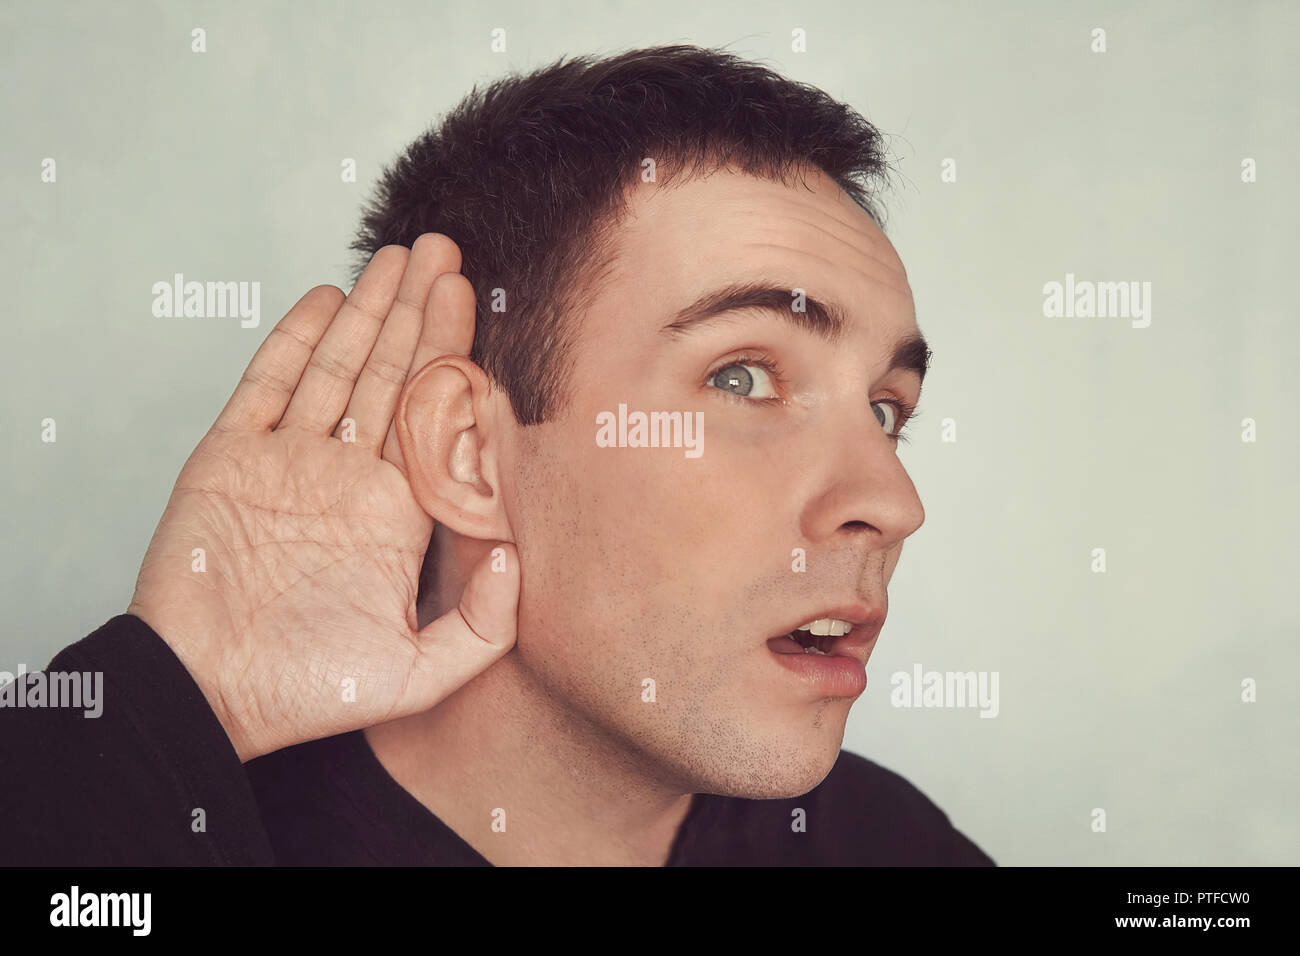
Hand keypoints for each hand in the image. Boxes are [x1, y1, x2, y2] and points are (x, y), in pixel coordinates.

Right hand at [126, 234, 514, 762]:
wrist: (207, 696)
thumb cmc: (307, 691)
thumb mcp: (416, 676)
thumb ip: (481, 626)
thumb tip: (516, 553)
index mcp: (396, 515)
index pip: (435, 419)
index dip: (454, 358)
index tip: (474, 301)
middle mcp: (349, 477)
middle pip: (393, 377)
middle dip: (420, 312)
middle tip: (445, 249)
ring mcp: (290, 461)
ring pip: (338, 367)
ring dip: (367, 310)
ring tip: (397, 256)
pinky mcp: (231, 456)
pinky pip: (269, 384)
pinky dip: (296, 340)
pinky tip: (327, 297)